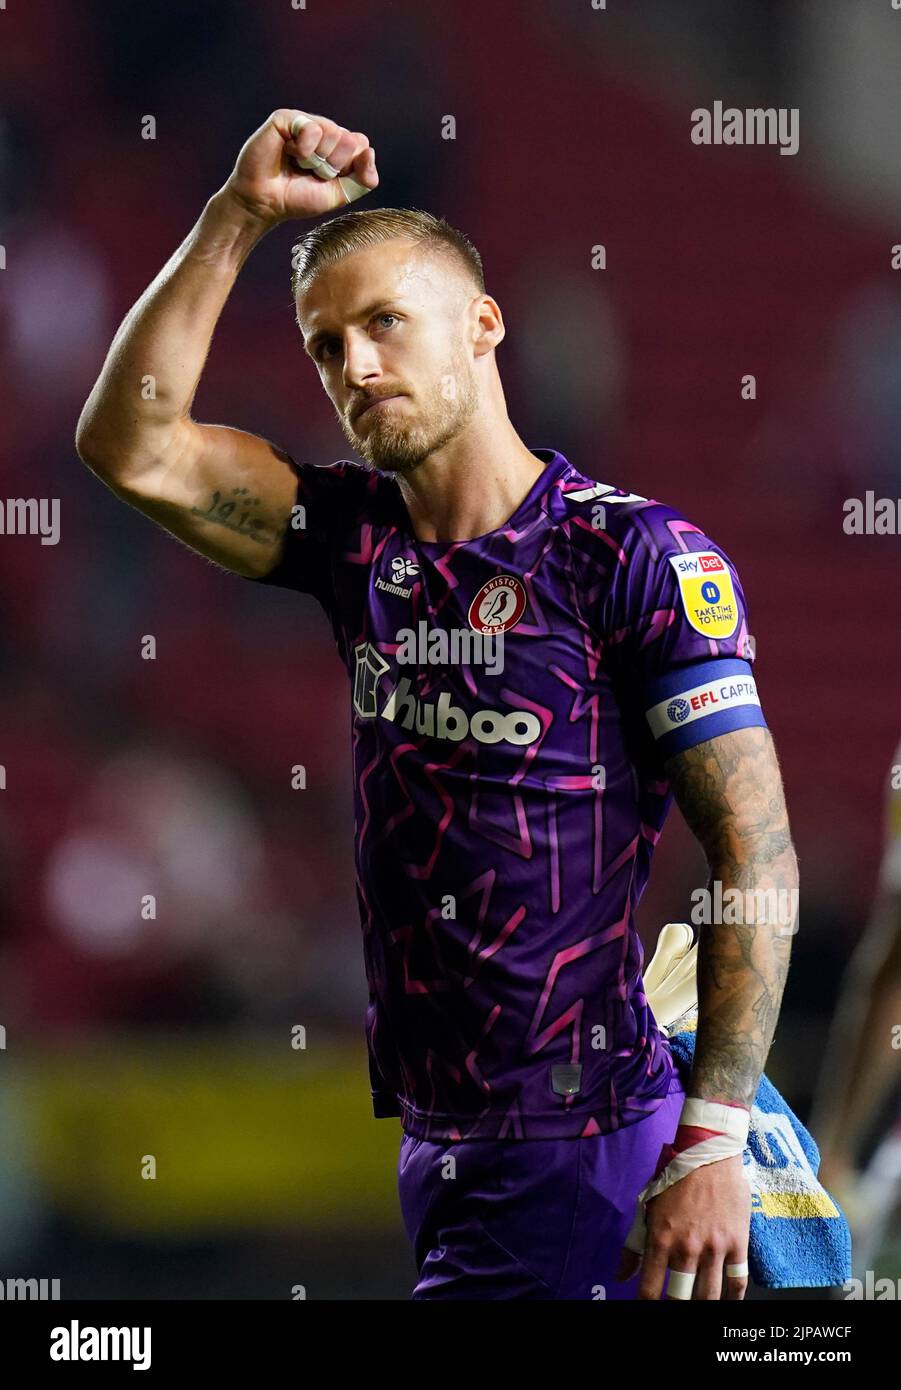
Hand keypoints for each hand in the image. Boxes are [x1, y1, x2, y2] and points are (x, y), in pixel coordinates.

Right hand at [222, 108, 377, 227]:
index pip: (362, 145)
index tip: (327, 180)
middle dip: (333, 166)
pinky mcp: (286, 118)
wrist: (263, 203)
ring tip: (298, 163)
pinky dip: (304, 149)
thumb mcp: (338, 194)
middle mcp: (322, 130)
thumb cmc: (296, 198)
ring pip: (334, 133)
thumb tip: (369, 151)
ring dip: (317, 159)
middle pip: (350, 141)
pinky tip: (289, 152)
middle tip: (309, 173)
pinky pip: (312, 129)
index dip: (349, 168)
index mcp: (336, 146)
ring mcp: (304, 122)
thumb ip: (362, 178)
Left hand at [617, 1154, 750, 1299]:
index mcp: (660, 1239)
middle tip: (674, 1306)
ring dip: (702, 1306)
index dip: (646, 1305)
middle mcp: (687, 1248)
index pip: (650, 1289)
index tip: (647, 1308)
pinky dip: (733, 1300)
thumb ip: (634, 1245)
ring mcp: (714, 1248)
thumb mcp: (647, 1207)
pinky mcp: (737, 1244)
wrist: (710, 1154)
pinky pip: (737, 1283)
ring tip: (697, 1306)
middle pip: (681, 1299)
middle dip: (675, 1309)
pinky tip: (727, 1303)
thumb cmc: (674, 1179)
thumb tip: (621, 1277)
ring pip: (709, 1296)